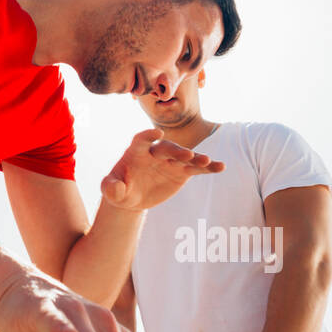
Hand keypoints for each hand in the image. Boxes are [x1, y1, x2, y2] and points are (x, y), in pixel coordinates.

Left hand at [101, 129, 223, 210]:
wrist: (133, 197)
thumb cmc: (119, 189)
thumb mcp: (111, 190)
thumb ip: (110, 187)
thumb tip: (116, 188)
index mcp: (136, 151)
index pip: (141, 140)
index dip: (148, 136)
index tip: (156, 134)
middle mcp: (155, 152)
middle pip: (167, 148)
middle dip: (176, 151)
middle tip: (187, 155)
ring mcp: (170, 161)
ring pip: (185, 157)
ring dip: (196, 158)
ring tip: (207, 161)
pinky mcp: (181, 171)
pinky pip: (196, 168)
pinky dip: (208, 168)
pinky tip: (220, 167)